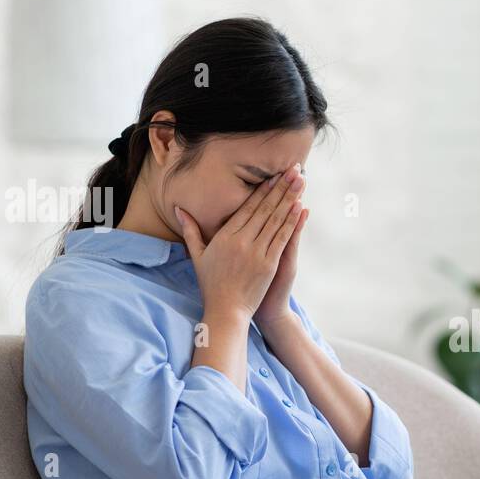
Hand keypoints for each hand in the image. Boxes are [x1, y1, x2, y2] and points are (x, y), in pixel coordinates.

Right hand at [175, 170, 304, 319]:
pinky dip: (292, 221)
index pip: (247, 207)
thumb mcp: (197, 255)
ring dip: (290, 198)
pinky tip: (300, 207)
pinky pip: (282, 238)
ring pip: (276, 219)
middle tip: (294, 168)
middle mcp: (241, 241)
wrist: (226, 311)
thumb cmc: (211, 284)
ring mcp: (257, 252)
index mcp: (225, 236)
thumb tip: (178, 209)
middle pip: (264, 208)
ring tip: (301, 180)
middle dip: (281, 187)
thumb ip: (190, 230)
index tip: (273, 175)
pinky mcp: (269, 264)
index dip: (262, 190)